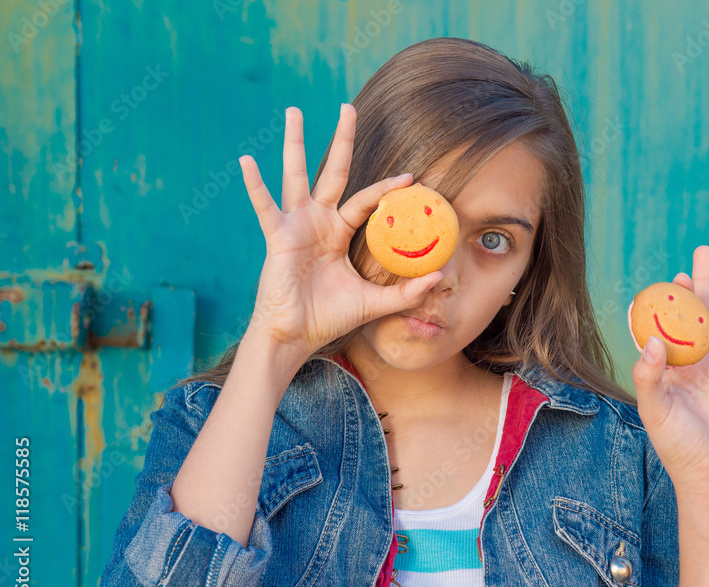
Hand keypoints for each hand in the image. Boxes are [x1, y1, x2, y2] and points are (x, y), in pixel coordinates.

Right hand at [238, 105, 443, 360]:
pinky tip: (247, 161)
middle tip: (348, 106)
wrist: (295, 335)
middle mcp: (318, 222)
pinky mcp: (278, 237)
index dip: (386, 188)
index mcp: (339, 232)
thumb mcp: (374, 303)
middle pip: (333, 171)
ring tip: (295, 110)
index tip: (410, 177)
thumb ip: (405, 293)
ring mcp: (296, 226)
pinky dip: (255, 186)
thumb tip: (439, 280)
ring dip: (295, 143)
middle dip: (341, 140)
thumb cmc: (329, 318)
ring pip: (296, 175)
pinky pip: (265, 208)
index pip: (366, 200)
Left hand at [631, 245, 708, 498]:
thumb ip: (650, 376)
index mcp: (676, 372)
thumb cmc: (679, 448)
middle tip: (701, 255)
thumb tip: (652, 339)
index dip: (673, 303)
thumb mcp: (656, 411)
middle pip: (703, 320)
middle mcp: (701, 371)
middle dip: (702, 288)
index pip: (673, 328)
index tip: (672, 278)